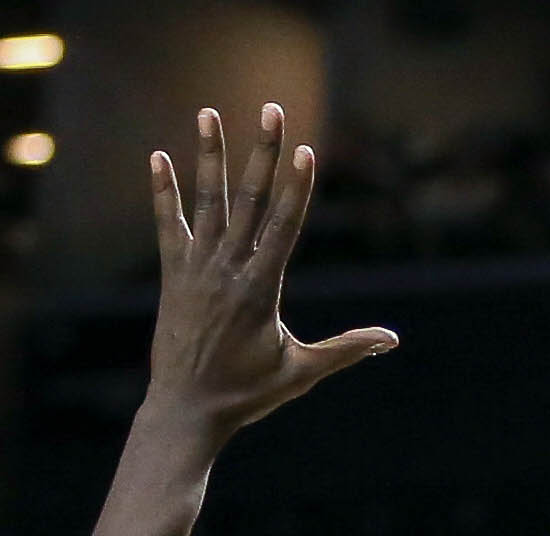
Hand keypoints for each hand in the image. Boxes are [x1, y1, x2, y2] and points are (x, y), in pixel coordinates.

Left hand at [141, 104, 393, 440]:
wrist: (186, 411)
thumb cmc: (247, 394)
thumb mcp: (301, 372)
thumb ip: (345, 349)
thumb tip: (391, 340)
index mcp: (260, 289)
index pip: (284, 227)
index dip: (297, 187)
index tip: (306, 149)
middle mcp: (227, 271)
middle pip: (250, 200)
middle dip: (263, 152)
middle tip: (272, 110)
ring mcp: (197, 270)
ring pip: (207, 202)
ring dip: (209, 154)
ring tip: (208, 112)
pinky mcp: (173, 276)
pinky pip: (168, 225)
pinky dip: (164, 192)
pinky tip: (158, 157)